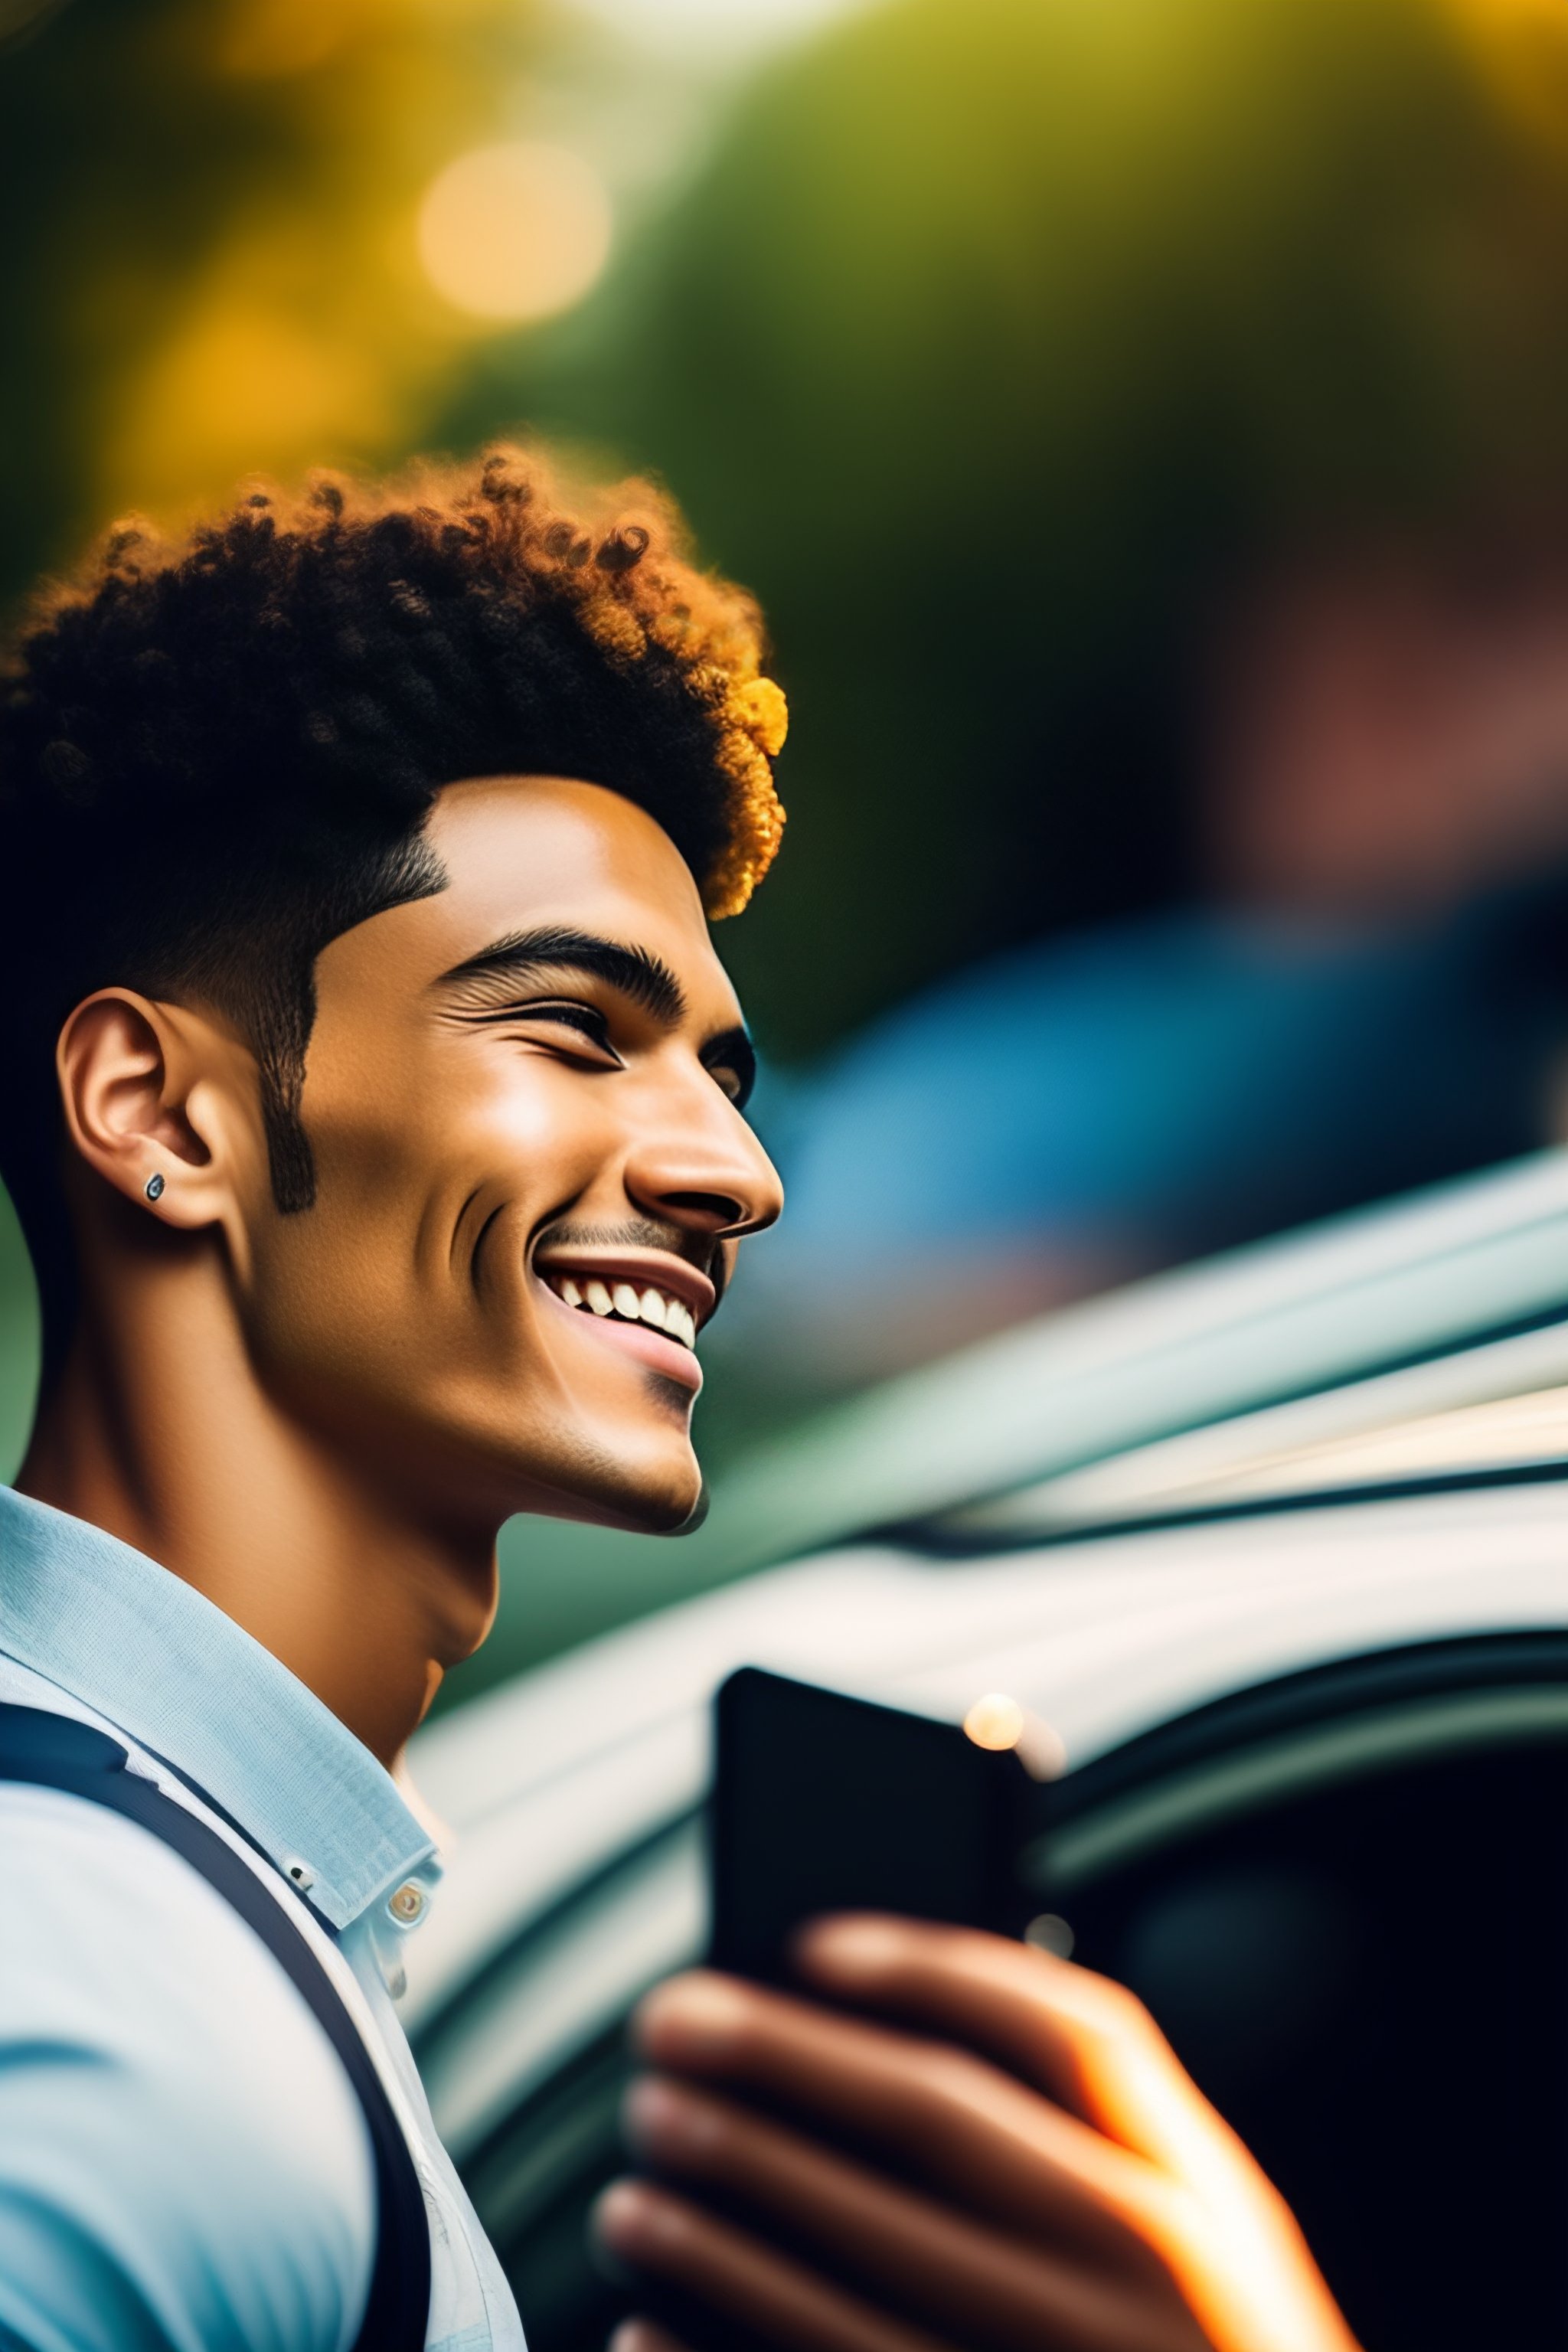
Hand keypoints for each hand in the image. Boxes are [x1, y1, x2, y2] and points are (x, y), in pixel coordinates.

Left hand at [593, 1914, 1361, 2351]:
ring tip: (630, 2185)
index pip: (1073, 2033)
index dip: (934, 1967)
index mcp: (1205, 2204)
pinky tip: (644, 2326)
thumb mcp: (1202, 2252)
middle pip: (937, 2122)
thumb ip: (1090, 2146)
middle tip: (661, 2029)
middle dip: (781, 2062)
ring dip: (720, 2223)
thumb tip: (851, 2035)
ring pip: (856, 2285)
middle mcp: (1150, 2289)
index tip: (806, 1942)